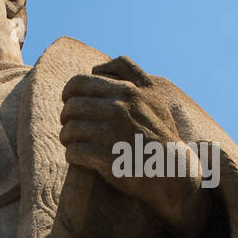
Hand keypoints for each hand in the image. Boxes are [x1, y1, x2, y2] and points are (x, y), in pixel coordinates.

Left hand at [60, 56, 206, 237]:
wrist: (172, 168)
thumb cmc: (158, 132)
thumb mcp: (152, 95)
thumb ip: (129, 75)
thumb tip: (96, 68)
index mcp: (128, 91)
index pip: (79, 82)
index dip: (68, 92)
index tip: (69, 102)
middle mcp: (120, 108)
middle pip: (72, 106)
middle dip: (66, 117)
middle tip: (70, 126)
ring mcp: (112, 132)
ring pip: (69, 130)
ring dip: (67, 138)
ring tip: (72, 143)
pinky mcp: (106, 156)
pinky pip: (73, 152)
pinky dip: (72, 155)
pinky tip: (78, 157)